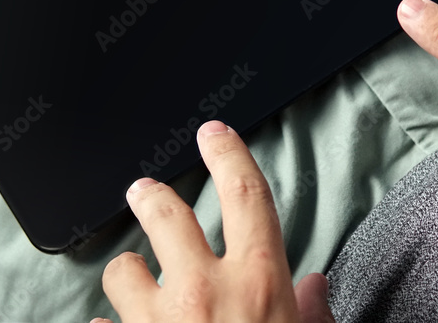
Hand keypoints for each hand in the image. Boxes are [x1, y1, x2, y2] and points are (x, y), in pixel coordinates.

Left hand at [93, 120, 335, 322]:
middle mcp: (203, 292)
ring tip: (129, 276)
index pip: (246, 197)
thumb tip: (314, 289)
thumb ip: (310, 313)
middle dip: (153, 196)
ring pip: (124, 271)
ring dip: (127, 272)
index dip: (229, 157)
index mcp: (257, 283)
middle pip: (169, 217)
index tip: (214, 134)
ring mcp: (157, 321)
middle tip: (142, 189)